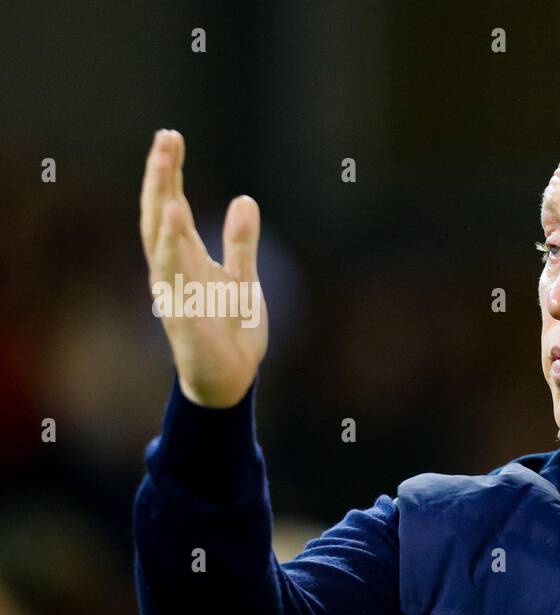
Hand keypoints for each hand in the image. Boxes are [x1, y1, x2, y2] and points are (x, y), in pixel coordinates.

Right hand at [140, 129, 267, 407]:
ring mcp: (174, 293)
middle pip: (159, 217)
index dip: (169, 173)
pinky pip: (175, 281)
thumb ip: (241, 243)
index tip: (170, 136)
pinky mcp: (184, 317)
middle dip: (161, 178)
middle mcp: (172, 271)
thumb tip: (245, 200)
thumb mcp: (243, 279)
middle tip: (165, 138)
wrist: (231, 379)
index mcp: (185, 259)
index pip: (173, 208)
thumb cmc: (231, 330)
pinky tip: (174, 224)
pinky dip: (173, 252)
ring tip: (165, 173)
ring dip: (162, 209)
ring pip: (161, 245)